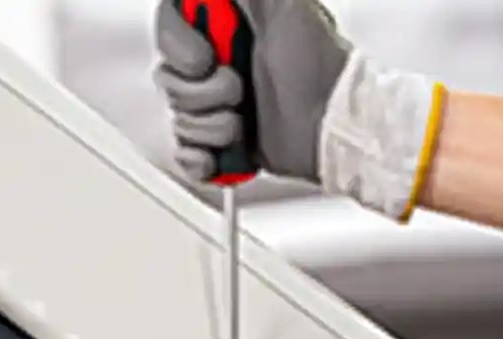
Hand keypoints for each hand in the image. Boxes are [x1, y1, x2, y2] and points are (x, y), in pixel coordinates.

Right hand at [153, 0, 349, 183]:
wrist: (333, 127)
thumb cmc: (320, 68)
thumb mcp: (284, 6)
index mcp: (223, 27)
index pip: (170, 28)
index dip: (178, 46)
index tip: (205, 60)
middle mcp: (217, 65)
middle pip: (169, 78)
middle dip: (203, 94)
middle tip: (239, 91)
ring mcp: (217, 107)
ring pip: (179, 118)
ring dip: (210, 127)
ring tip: (241, 125)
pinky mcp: (222, 145)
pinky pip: (185, 155)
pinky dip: (199, 159)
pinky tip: (219, 155)